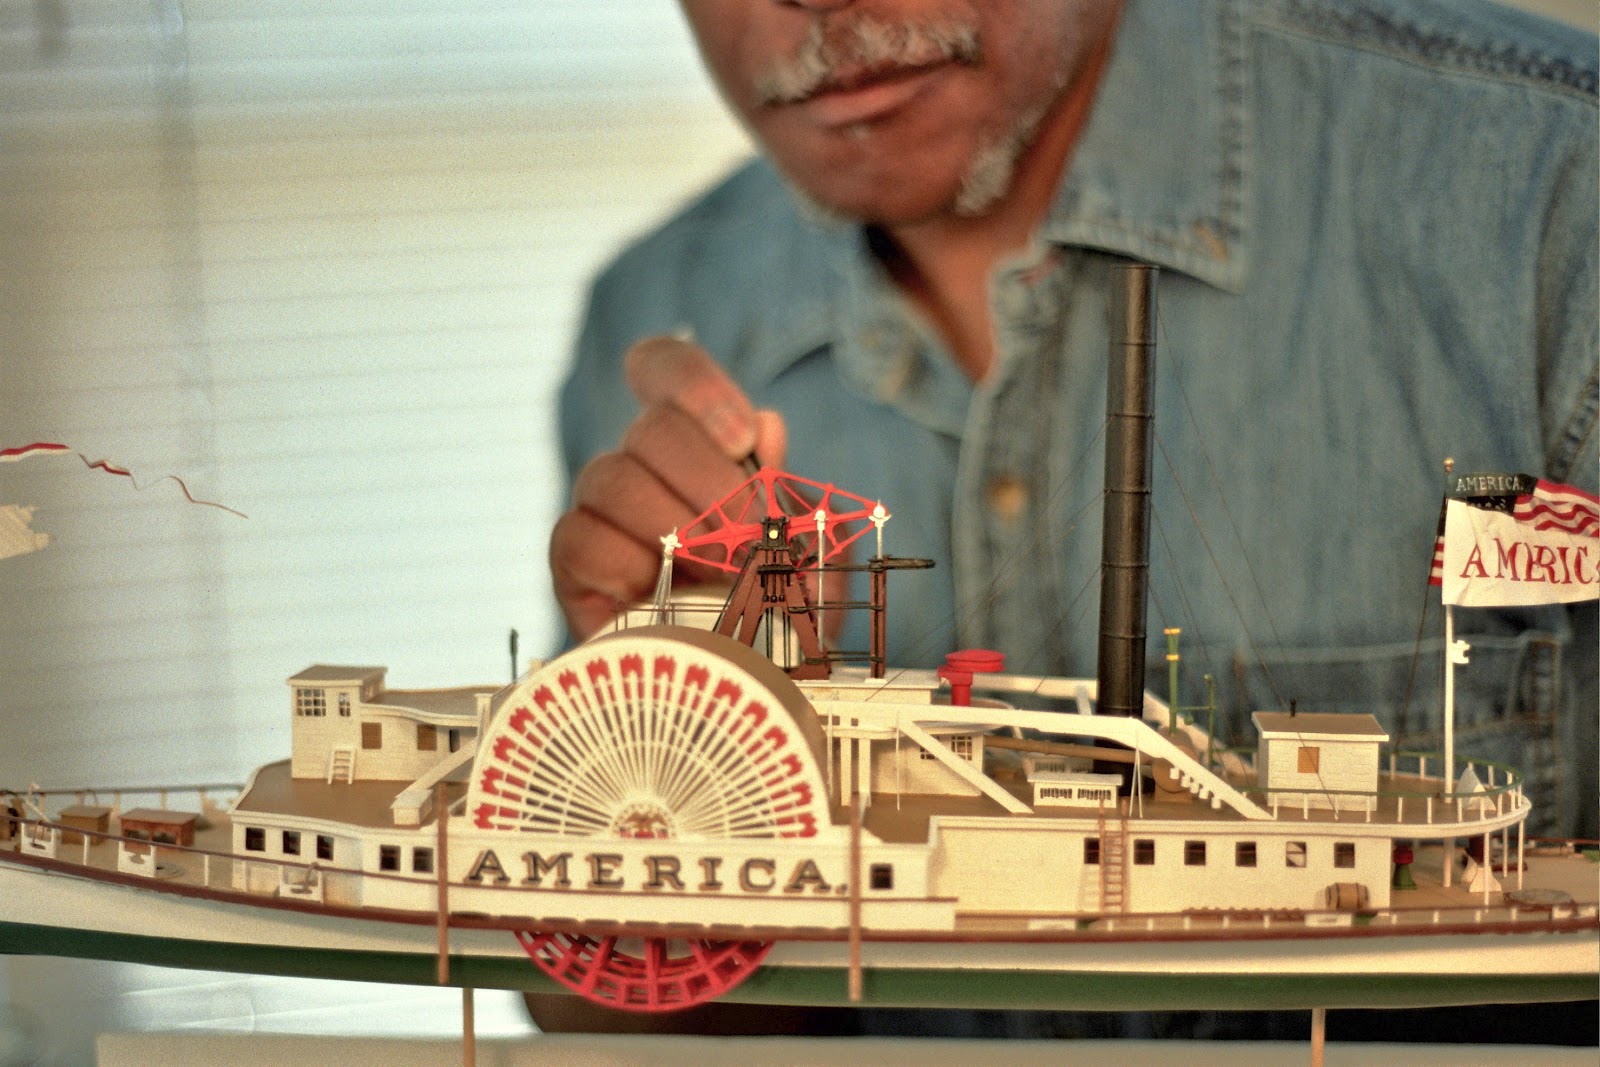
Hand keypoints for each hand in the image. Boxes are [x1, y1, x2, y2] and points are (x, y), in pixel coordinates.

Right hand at [551, 336, 786, 639]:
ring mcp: (601, 509)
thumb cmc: (777, 608)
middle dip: (709, 481)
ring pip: (611, 478)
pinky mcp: (574, 561)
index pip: (663, 368)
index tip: (744, 440)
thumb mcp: (812, 554)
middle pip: (650, 428)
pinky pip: (577, 538)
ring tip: (714, 571)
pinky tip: (653, 591)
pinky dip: (623, 564)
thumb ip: (798, 494)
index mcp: (695, 440)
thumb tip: (769, 425)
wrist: (740, 680)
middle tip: (747, 533)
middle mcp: (641, 463)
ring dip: (672, 526)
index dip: (696, 387)